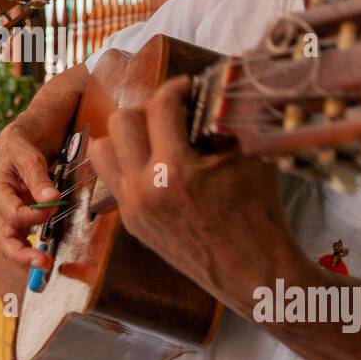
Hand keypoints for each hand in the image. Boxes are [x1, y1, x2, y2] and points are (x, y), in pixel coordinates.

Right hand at [0, 123, 60, 267]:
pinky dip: (31, 250)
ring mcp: (5, 218)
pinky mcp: (16, 222)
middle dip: (22, 255)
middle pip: (2, 240)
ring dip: (26, 257)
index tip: (54, 208)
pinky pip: (20, 241)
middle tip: (44, 263)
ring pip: (9, 245)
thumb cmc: (19, 147)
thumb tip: (50, 200)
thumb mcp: (28, 156)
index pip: (12, 214)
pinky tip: (44, 256)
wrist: (18, 144)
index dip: (34, 216)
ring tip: (45, 265)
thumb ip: (38, 179)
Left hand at [86, 75, 294, 313]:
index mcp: (176, 171)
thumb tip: (208, 93)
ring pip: (102, 150)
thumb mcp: (247, 159)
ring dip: (125, 137)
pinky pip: (113, 179)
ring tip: (154, 139)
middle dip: (147, 109)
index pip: (160, 106)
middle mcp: (145, 189)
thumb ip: (221, 124)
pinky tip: (155, 166)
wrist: (252, 272)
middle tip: (170, 114)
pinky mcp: (131, 223)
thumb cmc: (258, 214)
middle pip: (121, 121)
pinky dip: (128, 165)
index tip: (187, 87)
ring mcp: (133, 208)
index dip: (175, 87)